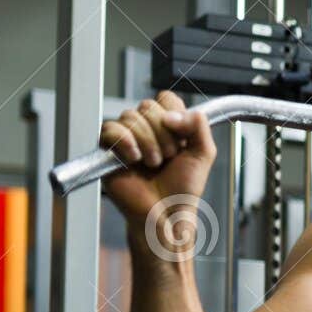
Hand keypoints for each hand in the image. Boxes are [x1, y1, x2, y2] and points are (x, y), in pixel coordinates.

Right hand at [98, 91, 215, 237]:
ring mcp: (126, 138)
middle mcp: (146, 129)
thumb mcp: (203, 152)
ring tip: (153, 164)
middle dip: (163, 134)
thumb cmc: (183, 188)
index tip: (181, 139)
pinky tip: (134, 159)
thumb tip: (171, 114)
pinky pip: (110, 128)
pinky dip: (126, 142)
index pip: (165, 99)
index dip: (174, 115)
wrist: (166, 213)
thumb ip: (199, 124)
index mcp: (168, 126)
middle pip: (148, 106)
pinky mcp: (108, 150)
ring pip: (131, 117)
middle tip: (168, 158)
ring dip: (148, 143)